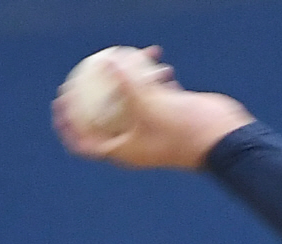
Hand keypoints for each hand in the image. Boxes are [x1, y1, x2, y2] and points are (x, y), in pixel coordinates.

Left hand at [52, 46, 254, 170]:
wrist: (221, 138)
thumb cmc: (184, 130)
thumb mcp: (152, 105)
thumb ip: (128, 83)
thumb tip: (109, 60)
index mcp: (125, 151)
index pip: (87, 143)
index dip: (69, 126)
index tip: (60, 105)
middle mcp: (135, 140)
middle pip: (103, 119)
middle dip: (89, 97)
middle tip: (77, 75)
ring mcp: (152, 126)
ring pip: (130, 101)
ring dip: (126, 78)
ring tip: (120, 54)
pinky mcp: (169, 114)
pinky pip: (153, 91)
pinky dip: (152, 75)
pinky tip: (155, 54)